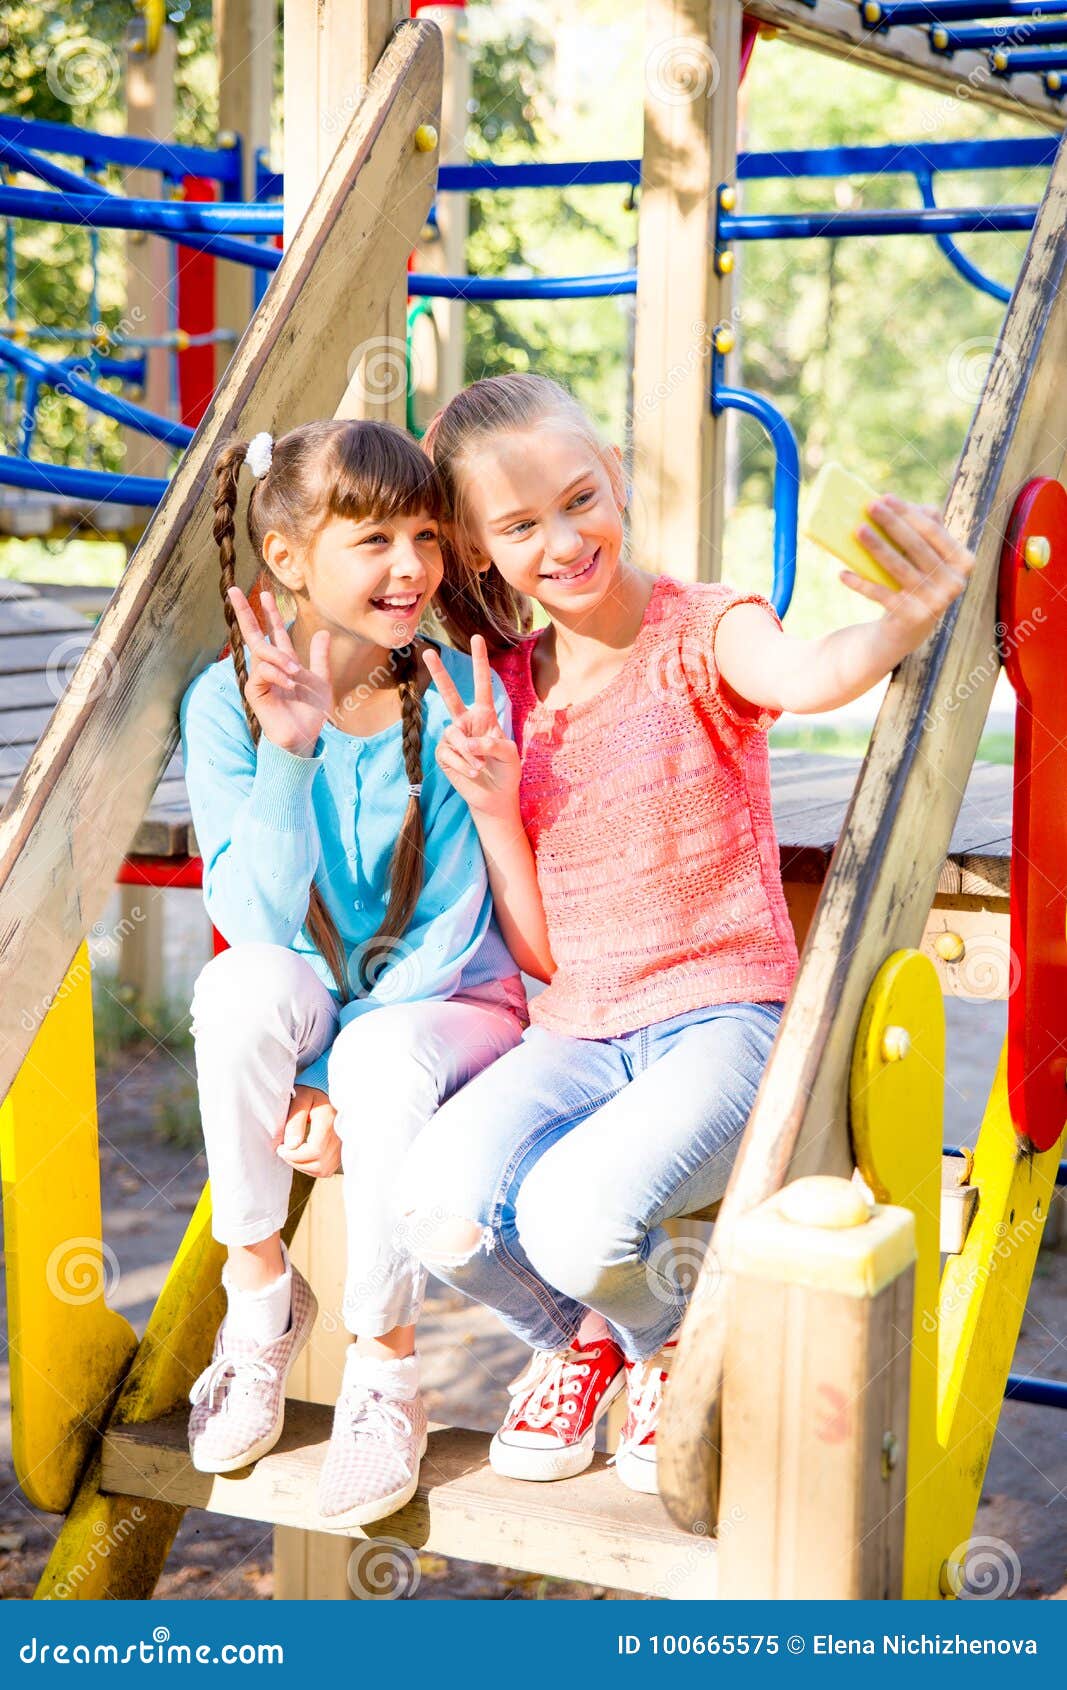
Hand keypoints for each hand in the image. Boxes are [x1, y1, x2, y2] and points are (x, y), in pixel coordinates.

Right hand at [226, 585, 331, 756]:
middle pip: (253, 634)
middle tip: (234, 590)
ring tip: (297, 674)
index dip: (269, 613)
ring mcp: (259, 678)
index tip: (264, 593)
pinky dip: (278, 675)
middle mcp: (268, 667)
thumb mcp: (322, 680)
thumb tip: (323, 632)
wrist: (306, 735)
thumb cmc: (311, 712)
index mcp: (284, 662)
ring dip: (281, 659)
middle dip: (245, 612)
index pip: (274, 632)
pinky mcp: (254, 690)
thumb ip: (319, 657)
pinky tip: (290, 685)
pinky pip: (263, 671)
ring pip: (262, 652)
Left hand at [274, 1084, 340, 1177]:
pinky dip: (312, 1168)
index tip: (280, 1148)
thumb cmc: (311, 1094)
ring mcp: (342, 1145)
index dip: (294, 1155)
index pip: (314, 1150)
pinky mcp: (340, 1152)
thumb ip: (295, 1121)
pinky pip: (326, 1170)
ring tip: (292, 1153)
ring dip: (303, 1166)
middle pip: (318, 1162)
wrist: (328, 1092)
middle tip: (283, 1150)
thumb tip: (291, 1145)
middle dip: (295, 1161)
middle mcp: (339, 1135)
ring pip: (322, 1169)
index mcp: (329, 1120)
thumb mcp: (299, 1100)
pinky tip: (303, 1157)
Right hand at [422, 634, 519, 818]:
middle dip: (439, 673)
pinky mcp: (444, 754)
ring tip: (480, 768)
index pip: (482, 685)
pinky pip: (450, 753)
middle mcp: (467, 722)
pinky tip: (472, 773)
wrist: (495, 796)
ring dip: (468, 753)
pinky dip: (463, 764)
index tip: (476, 638)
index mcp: (485, 715)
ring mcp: (453, 738)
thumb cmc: (507, 771)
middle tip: (428, 651)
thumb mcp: (509, 754)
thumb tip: (467, 743)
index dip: (479, 662)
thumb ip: (491, 744)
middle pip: (450, 695)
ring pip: (454, 734)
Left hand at [840, 494, 974, 655]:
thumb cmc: (917, 580)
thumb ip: (922, 528)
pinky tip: (842, 573)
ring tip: (857, 531)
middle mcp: (954, 583)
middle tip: (869, 507)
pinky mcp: (912, 617)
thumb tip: (895, 503)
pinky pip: (882, 594)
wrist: (909, 629)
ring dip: (876, 547)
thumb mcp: (927, 556)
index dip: (908, 513)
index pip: (932, 530)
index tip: (885, 497)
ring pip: (899, 568)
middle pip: (916, 546)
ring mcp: (934, 602)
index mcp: (963, 561)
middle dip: (891, 524)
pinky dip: (861, 583)